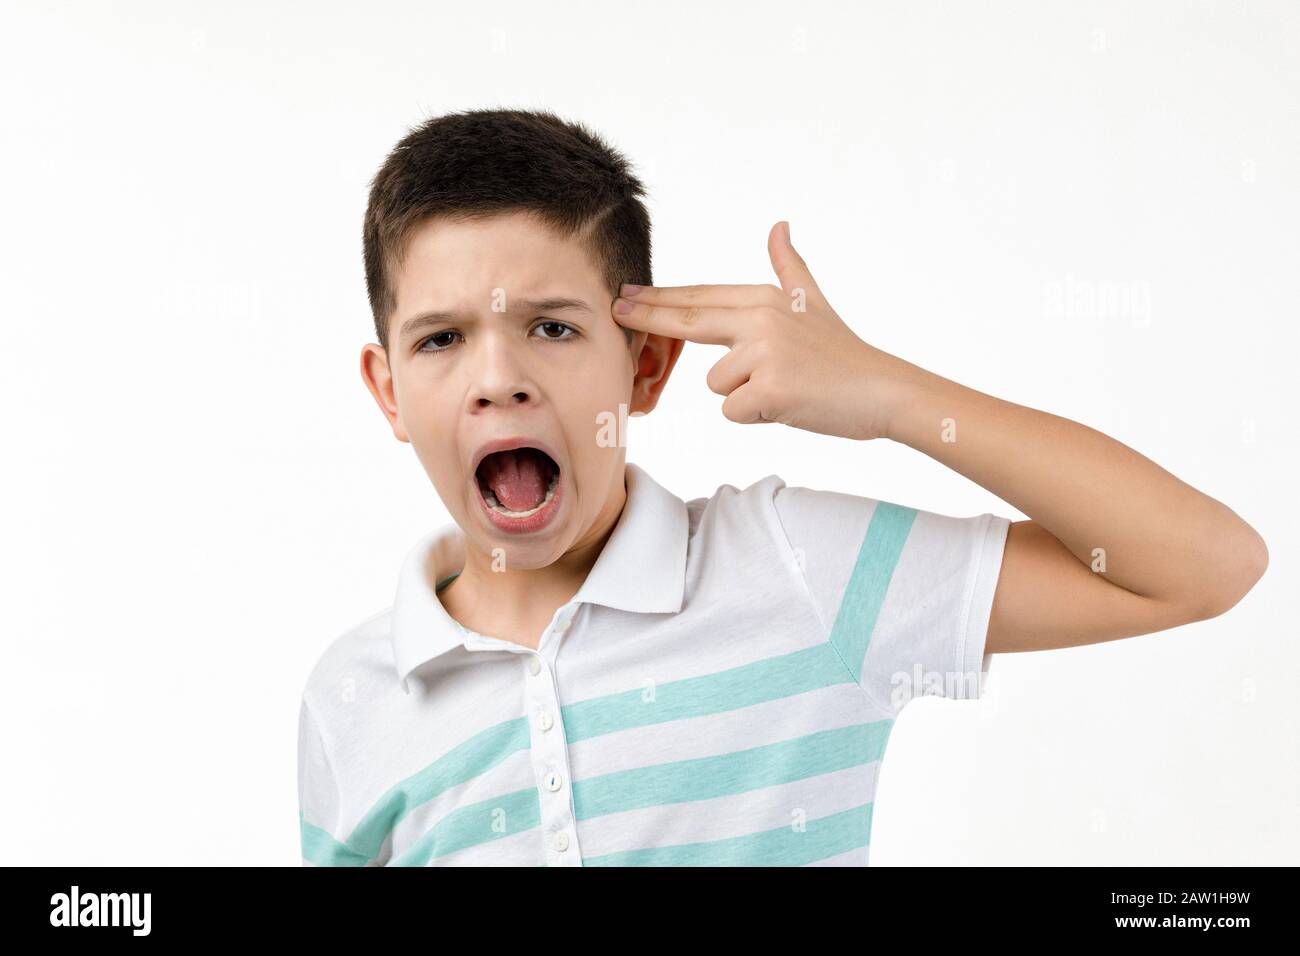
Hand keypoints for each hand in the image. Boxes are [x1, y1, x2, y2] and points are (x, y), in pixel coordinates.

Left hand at [610, 221, 911, 440]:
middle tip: (615, 310)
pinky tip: (788, 405)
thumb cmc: (843, 353)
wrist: (883, 390)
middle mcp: (761, 319)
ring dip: (742, 395)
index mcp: (765, 299)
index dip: (660, 297)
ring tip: (783, 389)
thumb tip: (779, 226)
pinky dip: (757, 417)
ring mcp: (765, 353)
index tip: (625, 293)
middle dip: (648, 316)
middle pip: (689, 320)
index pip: (700, 298)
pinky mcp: (770, 389)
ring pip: (716, 383)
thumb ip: (789, 266)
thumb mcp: (812, 301)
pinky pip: (734, 411)